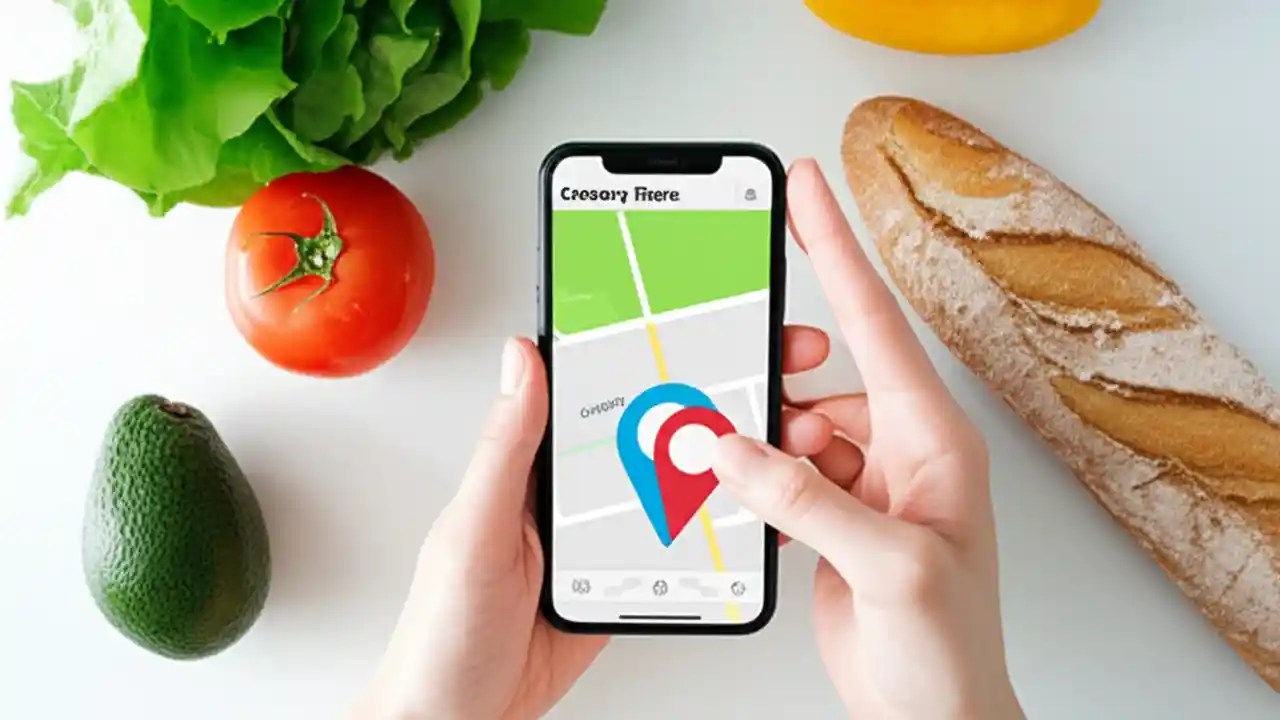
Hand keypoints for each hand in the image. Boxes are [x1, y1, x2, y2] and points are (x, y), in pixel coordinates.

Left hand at [354, 333, 836, 719]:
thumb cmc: (443, 634)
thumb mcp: (473, 532)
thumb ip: (505, 449)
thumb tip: (521, 358)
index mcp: (531, 463)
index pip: (602, 388)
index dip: (656, 348)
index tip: (710, 316)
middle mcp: (573, 490)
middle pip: (658, 428)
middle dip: (722, 395)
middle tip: (779, 371)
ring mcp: (604, 535)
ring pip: (680, 481)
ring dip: (734, 459)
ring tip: (791, 438)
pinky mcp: (625, 579)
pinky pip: (684, 542)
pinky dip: (726, 526)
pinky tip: (761, 512)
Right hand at [712, 160, 1023, 719]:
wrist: (932, 716)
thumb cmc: (948, 650)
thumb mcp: (889, 567)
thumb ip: (807, 500)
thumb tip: (736, 447)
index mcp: (934, 437)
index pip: (876, 322)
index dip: (838, 247)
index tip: (809, 189)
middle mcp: (901, 449)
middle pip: (820, 374)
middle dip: (776, 381)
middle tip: (740, 392)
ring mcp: (864, 483)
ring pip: (790, 425)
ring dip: (762, 443)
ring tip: (749, 474)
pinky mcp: (831, 516)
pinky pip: (780, 471)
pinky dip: (757, 481)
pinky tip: (753, 504)